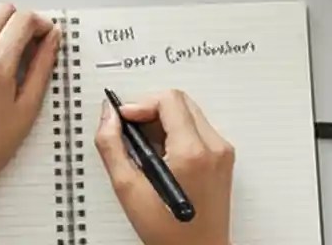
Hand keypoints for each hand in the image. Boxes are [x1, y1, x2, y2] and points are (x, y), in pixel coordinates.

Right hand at [95, 90, 234, 244]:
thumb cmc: (170, 234)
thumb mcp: (128, 189)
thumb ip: (112, 146)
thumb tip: (108, 117)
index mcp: (193, 152)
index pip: (168, 100)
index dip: (140, 103)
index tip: (124, 117)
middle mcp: (214, 147)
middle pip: (179, 102)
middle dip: (150, 110)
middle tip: (132, 131)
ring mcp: (222, 153)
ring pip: (189, 113)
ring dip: (163, 121)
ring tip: (146, 149)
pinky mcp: (223, 158)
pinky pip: (197, 129)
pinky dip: (176, 133)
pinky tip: (162, 156)